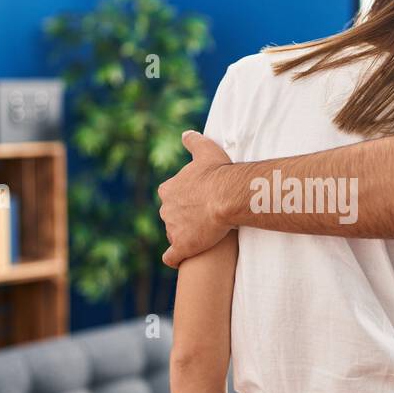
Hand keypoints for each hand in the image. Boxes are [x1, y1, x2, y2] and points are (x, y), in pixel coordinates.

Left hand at [160, 131, 233, 267]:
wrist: (227, 196)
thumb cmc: (219, 173)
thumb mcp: (205, 150)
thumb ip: (193, 142)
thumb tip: (186, 134)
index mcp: (168, 189)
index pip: (170, 197)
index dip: (184, 200)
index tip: (199, 202)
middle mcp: (166, 209)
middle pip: (171, 217)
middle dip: (184, 219)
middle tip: (204, 219)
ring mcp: (173, 229)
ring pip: (174, 235)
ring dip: (185, 236)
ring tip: (204, 236)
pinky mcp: (182, 246)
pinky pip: (172, 257)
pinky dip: (175, 258)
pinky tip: (181, 259)